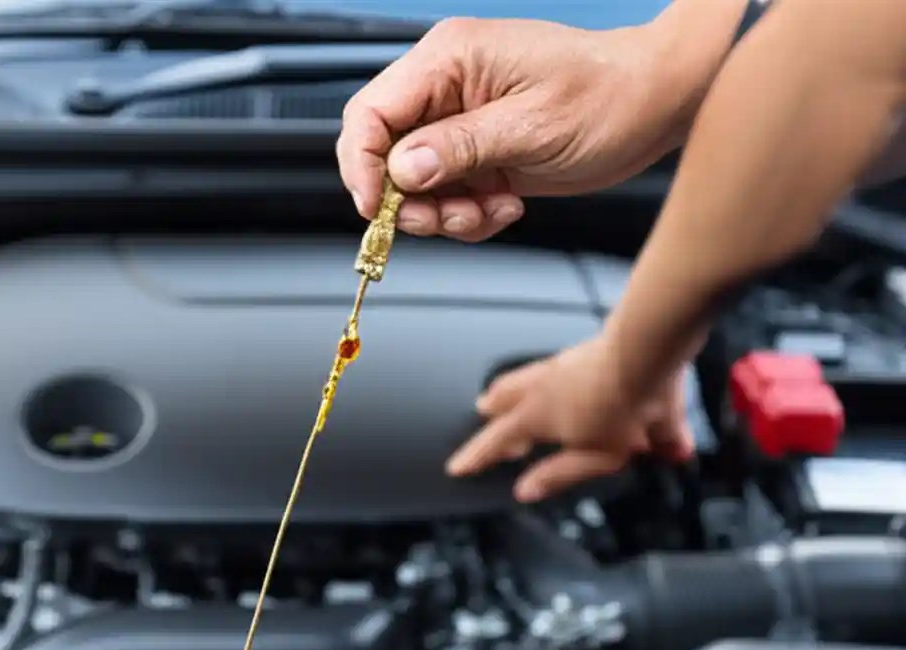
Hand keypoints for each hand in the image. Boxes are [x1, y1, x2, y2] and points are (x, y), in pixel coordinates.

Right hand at [337, 16, 716, 240]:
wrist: (658, 104)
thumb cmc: (610, 96)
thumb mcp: (533, 126)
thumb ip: (460, 147)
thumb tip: (401, 170)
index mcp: (449, 59)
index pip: (371, 112)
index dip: (362, 165)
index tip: (377, 209)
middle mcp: (446, 87)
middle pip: (384, 153)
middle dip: (409, 199)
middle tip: (445, 219)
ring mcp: (459, 121)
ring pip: (412, 183)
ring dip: (443, 213)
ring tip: (488, 211)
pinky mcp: (476, 151)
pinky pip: (445, 194)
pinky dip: (467, 214)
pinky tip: (505, 205)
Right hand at [445, 334, 694, 501]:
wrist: (646, 349)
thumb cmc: (629, 403)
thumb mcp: (599, 456)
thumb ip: (562, 473)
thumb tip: (527, 490)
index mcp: (537, 417)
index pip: (496, 442)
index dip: (476, 457)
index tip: (457, 466)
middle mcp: (540, 389)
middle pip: (502, 404)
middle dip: (489, 416)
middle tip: (480, 420)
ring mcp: (557, 366)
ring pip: (519, 380)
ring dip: (504, 390)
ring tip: (496, 394)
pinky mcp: (578, 351)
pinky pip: (543, 366)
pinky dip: (534, 375)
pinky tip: (548, 374)